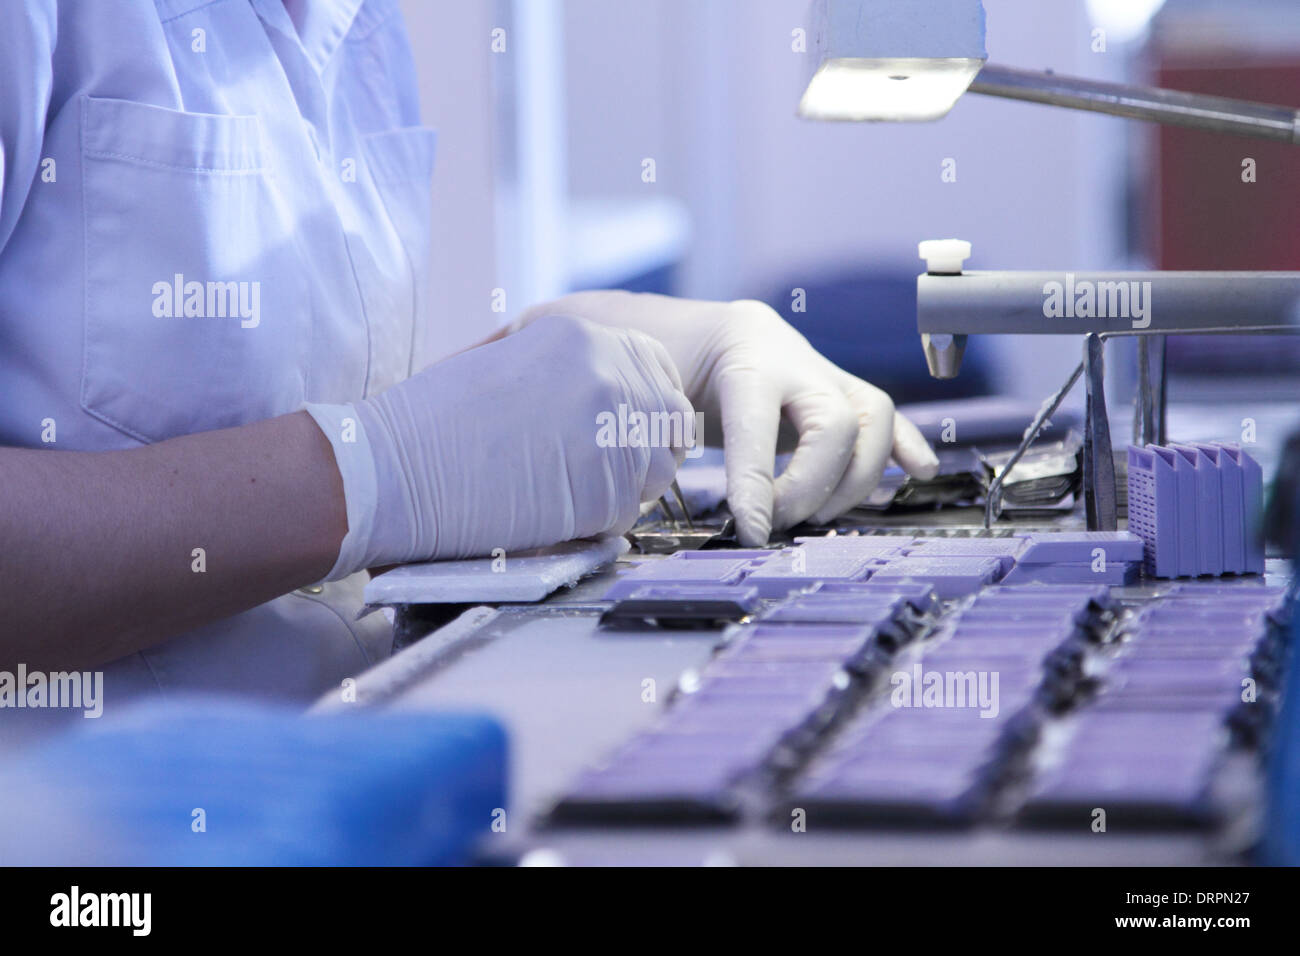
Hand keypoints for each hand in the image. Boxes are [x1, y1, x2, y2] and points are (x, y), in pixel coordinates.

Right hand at [306, 314, 692, 575]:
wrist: (389, 467)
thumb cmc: (430, 423)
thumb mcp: (510, 362)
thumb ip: (569, 375)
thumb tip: (608, 406)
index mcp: (585, 335)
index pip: (658, 374)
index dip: (642, 412)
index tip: (618, 432)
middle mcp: (610, 373)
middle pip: (667, 424)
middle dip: (640, 452)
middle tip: (590, 472)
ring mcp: (613, 430)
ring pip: (653, 472)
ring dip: (619, 490)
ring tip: (558, 492)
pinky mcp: (605, 489)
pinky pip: (624, 514)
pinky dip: (593, 524)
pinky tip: (544, 513)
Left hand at [517, 293, 939, 545]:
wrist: (670, 329)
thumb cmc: (620, 338)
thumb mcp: (569, 335)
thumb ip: (530, 351)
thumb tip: (469, 364)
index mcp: (736, 340)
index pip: (762, 412)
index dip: (760, 475)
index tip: (750, 530)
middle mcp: (789, 351)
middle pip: (837, 418)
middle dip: (811, 486)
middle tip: (771, 528)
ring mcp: (816, 371)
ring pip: (868, 423)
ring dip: (852, 482)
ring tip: (806, 520)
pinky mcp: (830, 394)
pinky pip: (885, 420)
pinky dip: (904, 450)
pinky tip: (917, 476)